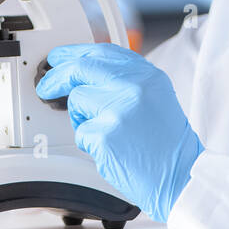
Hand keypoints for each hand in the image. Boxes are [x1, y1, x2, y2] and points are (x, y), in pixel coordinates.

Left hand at [36, 43, 202, 222]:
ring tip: (106, 133)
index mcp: (147, 75)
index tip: (60, 58)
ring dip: (81, 119)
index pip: (101, 52)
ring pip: (77, 101)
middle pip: (81, 69)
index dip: (75, 53)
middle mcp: (134, 86)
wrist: (181, 176)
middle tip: (46, 86)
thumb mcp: (155, 98)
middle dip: (57, 77)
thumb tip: (85, 73)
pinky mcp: (106, 135)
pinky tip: (110, 150)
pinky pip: (81, 132)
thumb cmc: (167, 145)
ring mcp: (119, 109)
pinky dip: (89, 143)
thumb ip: (125, 81)